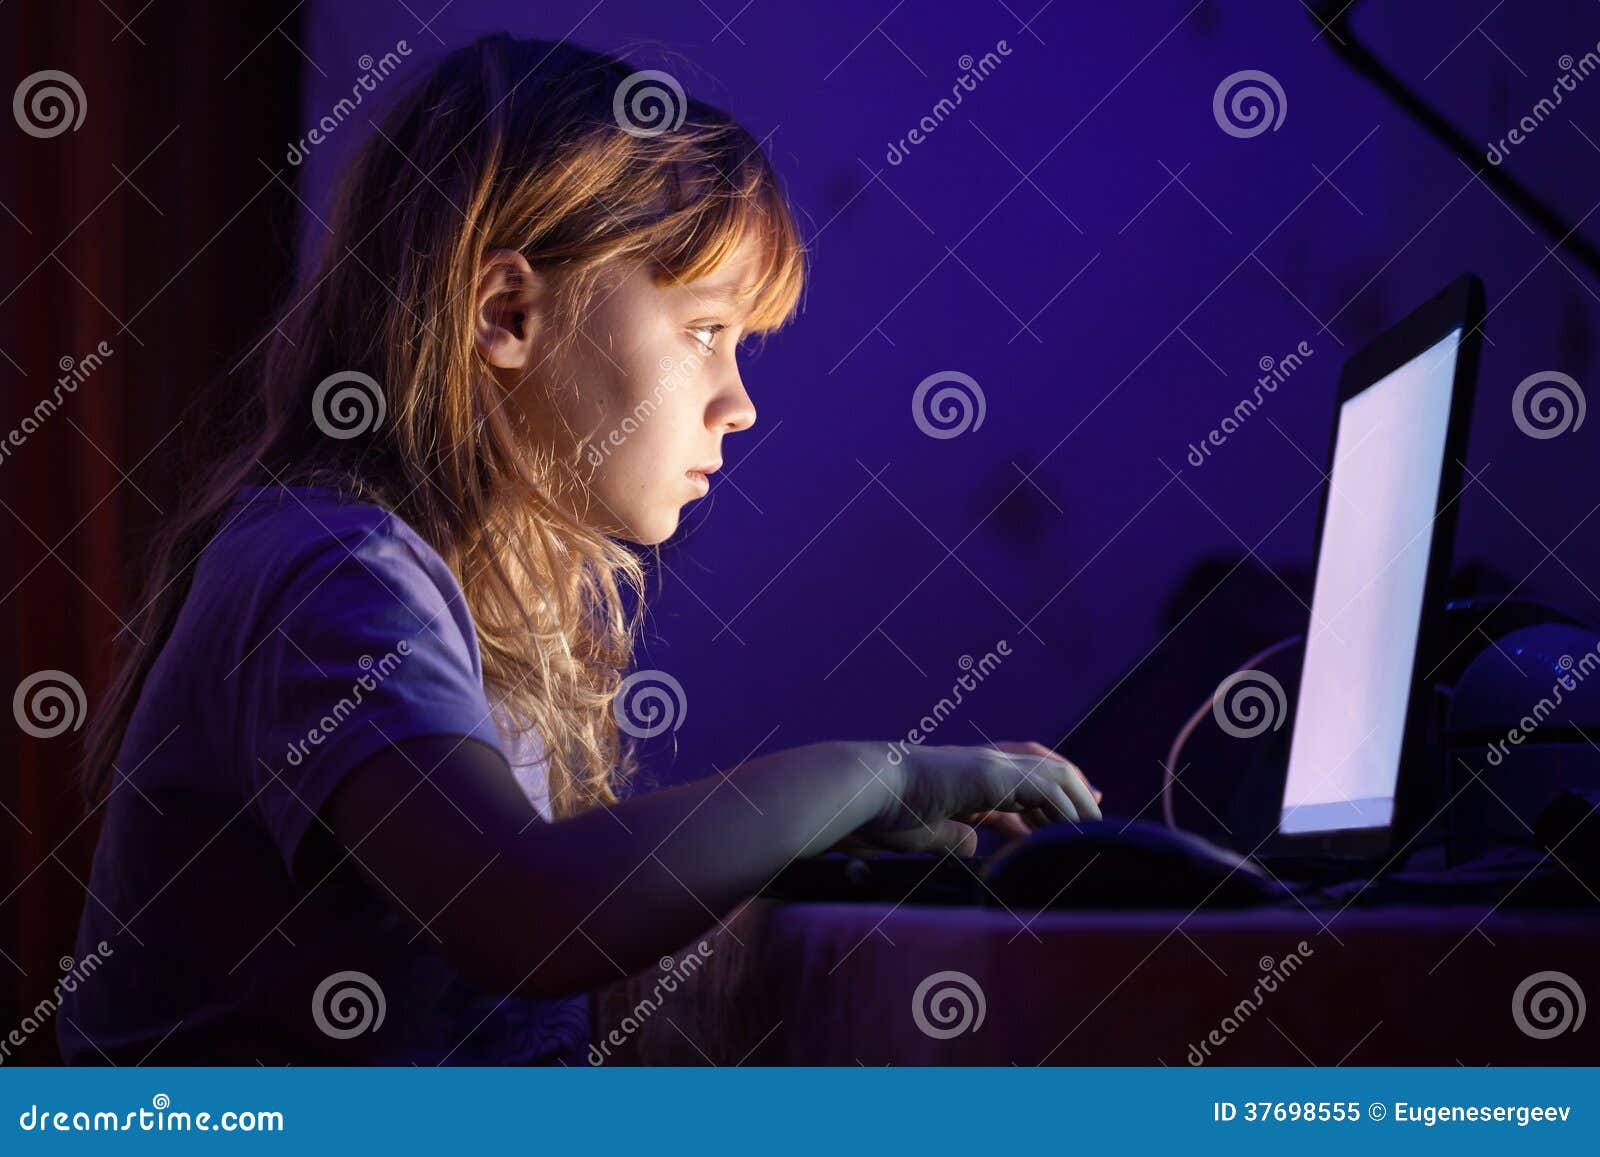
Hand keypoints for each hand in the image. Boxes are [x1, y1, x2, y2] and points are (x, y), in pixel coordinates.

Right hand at [853, 740, 1101, 855]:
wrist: (864, 790)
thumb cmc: (882, 813)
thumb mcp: (926, 832)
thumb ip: (953, 838)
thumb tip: (977, 847)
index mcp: (967, 780)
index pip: (1019, 786)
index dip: (1046, 804)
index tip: (1068, 823)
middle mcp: (982, 766)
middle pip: (1043, 769)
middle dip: (1073, 791)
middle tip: (1098, 813)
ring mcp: (989, 765)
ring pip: (1052, 773)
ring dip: (1076, 800)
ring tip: (1094, 830)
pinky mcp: (992, 773)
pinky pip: (1046, 785)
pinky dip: (1066, 806)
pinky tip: (1076, 829)